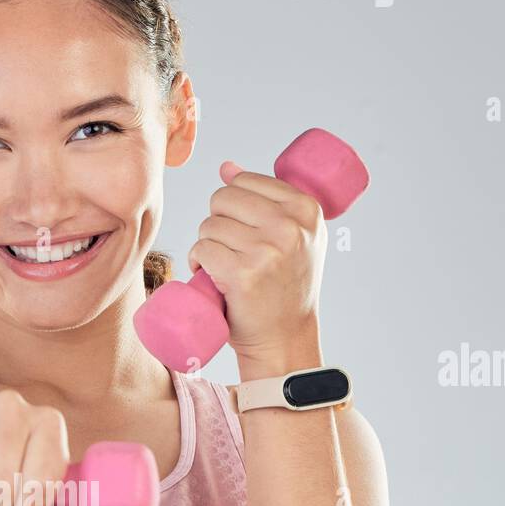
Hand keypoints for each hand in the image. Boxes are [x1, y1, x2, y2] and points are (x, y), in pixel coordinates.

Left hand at [187, 160, 326, 364]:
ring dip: (207, 245)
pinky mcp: (243, 273)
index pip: (246, 181)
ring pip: (209, 225)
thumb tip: (227, 167)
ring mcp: (267, 249)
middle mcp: (290, 226)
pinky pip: (202, 249)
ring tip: (225, 266)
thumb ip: (267, 199)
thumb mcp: (293, 237)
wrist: (286, 338)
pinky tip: (212, 277)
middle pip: (223, 199)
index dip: (234, 206)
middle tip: (231, 251)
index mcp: (306, 208)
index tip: (246, 234)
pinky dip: (198, 262)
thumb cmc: (285, 288)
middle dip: (218, 223)